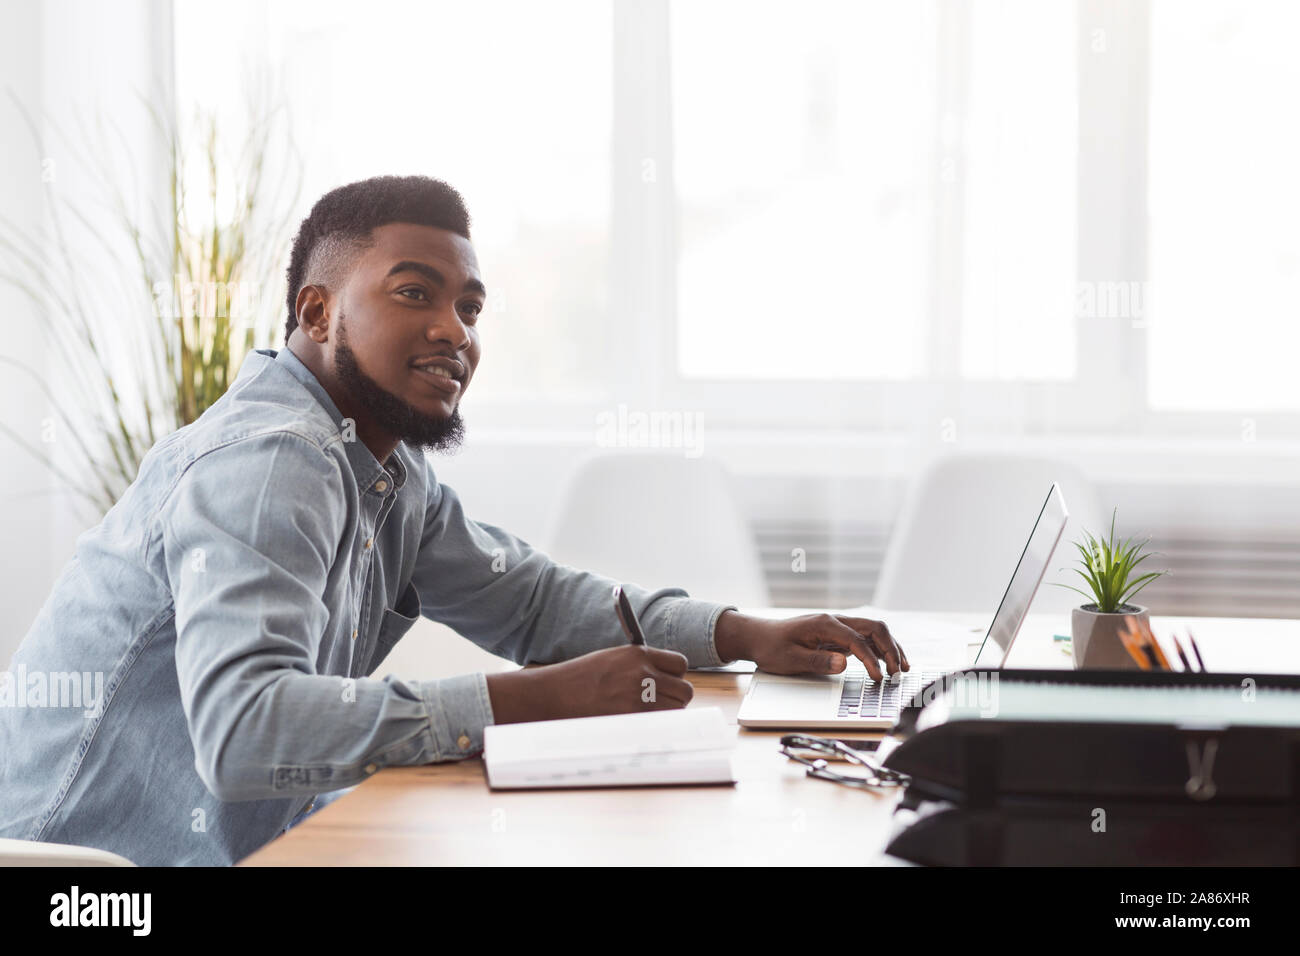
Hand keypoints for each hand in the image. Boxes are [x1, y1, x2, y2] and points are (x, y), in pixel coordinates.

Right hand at [486, 644, 693, 723]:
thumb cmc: (578, 680)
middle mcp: (643, 673)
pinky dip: (654, 728)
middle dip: (675, 699)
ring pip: (676, 710)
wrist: (553, 694)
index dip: (676, 676)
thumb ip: (639, 666)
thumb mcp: (611, 660)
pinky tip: (637, 725)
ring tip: (645, 716)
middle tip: (659, 705)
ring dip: (667, 715)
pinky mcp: (633, 718)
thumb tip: (664, 682)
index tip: (668, 683)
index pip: (680, 664)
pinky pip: (660, 726)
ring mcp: (639, 697)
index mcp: (638, 654)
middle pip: (684, 690)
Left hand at [715, 610, 907, 680]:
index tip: (878, 678)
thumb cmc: (771, 647)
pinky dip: (880, 650)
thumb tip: (844, 663)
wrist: (759, 637)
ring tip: (901, 668)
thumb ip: (818, 661)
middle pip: (874, 628)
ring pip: (873, 631)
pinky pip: (865, 639)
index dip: (871, 659)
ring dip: (889, 647)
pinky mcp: (837, 636)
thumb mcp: (790, 659)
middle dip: (890, 649)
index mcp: (825, 624)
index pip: (857, 639)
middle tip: (897, 672)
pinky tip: (887, 663)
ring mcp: (838, 627)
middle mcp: (835, 621)